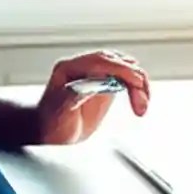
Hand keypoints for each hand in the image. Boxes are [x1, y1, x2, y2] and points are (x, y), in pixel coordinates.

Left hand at [36, 49, 151, 144]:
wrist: (51, 132)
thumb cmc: (50, 123)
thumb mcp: (58, 112)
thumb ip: (72, 95)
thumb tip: (89, 84)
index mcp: (69, 68)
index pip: (100, 61)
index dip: (120, 69)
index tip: (135, 81)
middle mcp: (84, 67)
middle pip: (116, 62)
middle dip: (133, 78)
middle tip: (141, 101)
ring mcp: (95, 74)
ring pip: (125, 69)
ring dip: (139, 85)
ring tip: (142, 106)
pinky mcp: (105, 83)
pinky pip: (126, 79)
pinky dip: (137, 89)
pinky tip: (140, 102)